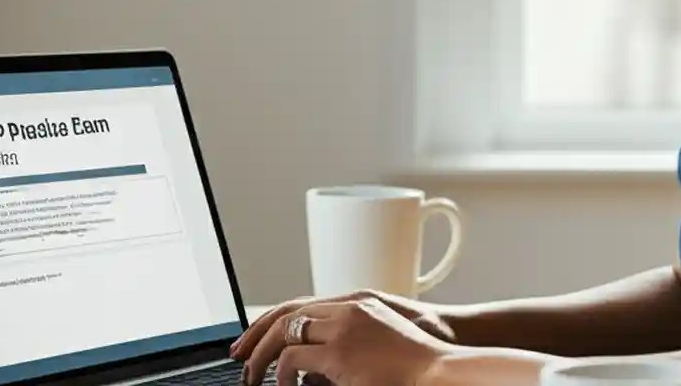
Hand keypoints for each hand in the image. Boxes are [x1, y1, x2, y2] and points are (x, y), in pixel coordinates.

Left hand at [232, 289, 457, 361]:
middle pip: (287, 313)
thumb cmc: (421, 360)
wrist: (443, 367)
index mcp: (357, 303)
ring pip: (285, 333)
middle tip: (237, 355)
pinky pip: (295, 359)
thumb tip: (313, 369)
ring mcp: (345, 329)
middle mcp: (348, 309)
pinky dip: (282, 373)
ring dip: (262, 356)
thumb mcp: (381, 342)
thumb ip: (347, 346)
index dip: (273, 321)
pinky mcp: (342, 353)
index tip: (253, 338)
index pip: (302, 304)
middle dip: (256, 334)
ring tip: (251, 376)